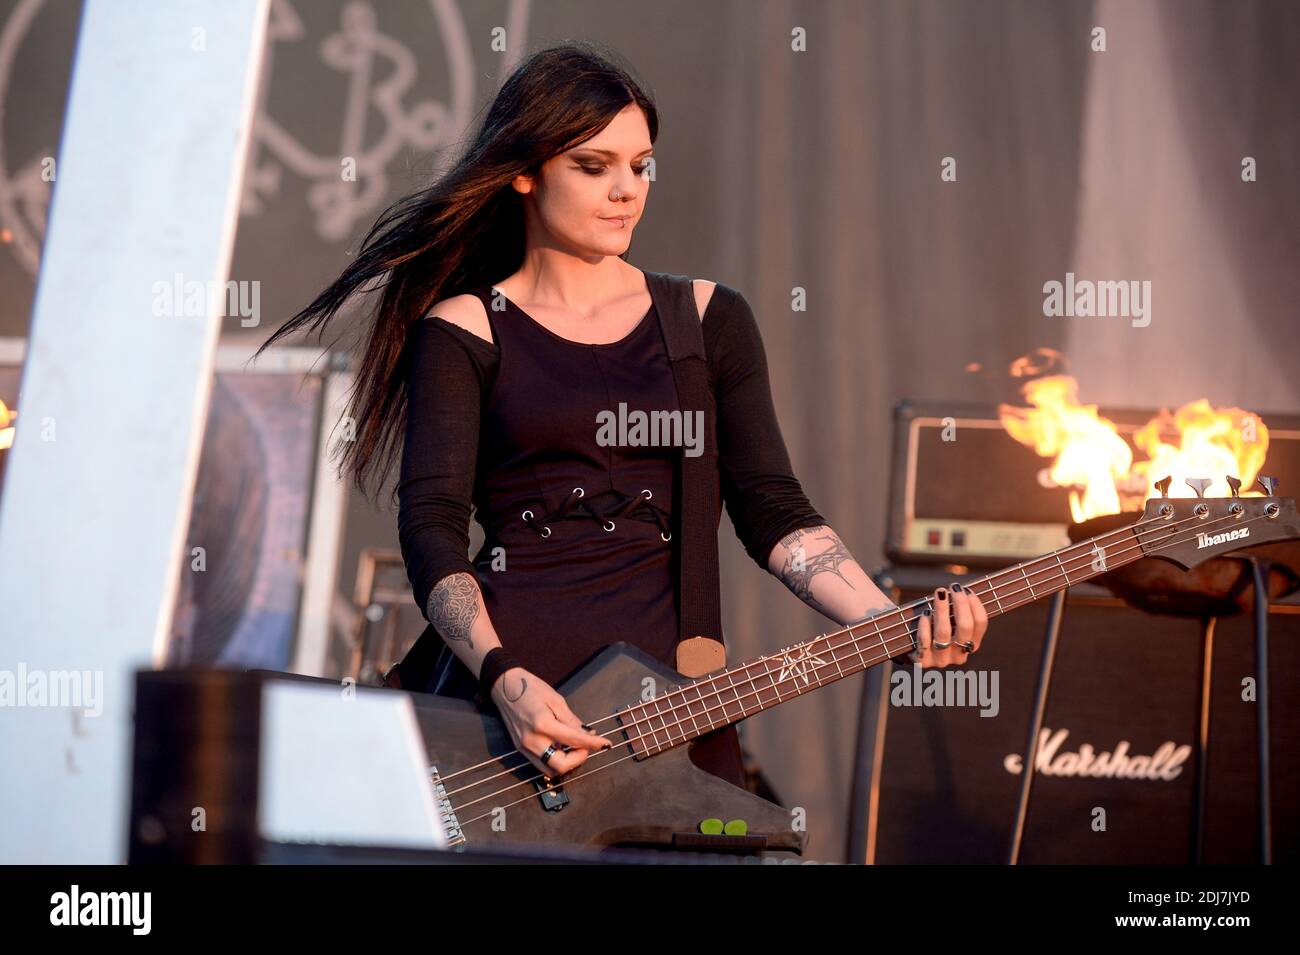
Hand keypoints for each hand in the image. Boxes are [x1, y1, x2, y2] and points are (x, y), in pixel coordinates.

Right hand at [489, 667, 611, 777]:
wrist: (504, 686)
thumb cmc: (529, 687)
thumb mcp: (556, 699)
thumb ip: (571, 720)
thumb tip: (587, 734)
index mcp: (542, 724)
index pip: (574, 741)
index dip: (593, 744)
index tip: (606, 744)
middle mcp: (532, 740)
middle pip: (560, 766)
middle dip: (578, 759)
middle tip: (586, 746)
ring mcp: (524, 747)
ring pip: (550, 770)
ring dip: (566, 763)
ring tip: (574, 747)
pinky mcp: (520, 749)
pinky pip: (540, 764)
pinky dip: (554, 760)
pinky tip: (561, 747)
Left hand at [909, 583, 987, 667]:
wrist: (910, 649)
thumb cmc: (933, 628)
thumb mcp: (950, 621)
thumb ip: (958, 609)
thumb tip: (962, 588)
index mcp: (971, 645)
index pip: (980, 623)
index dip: (975, 604)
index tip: (966, 589)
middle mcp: (959, 655)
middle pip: (965, 627)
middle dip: (960, 603)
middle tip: (954, 587)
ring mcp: (941, 660)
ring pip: (944, 632)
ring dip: (942, 609)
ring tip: (939, 593)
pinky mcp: (923, 661)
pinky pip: (924, 641)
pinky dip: (925, 625)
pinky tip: (925, 613)